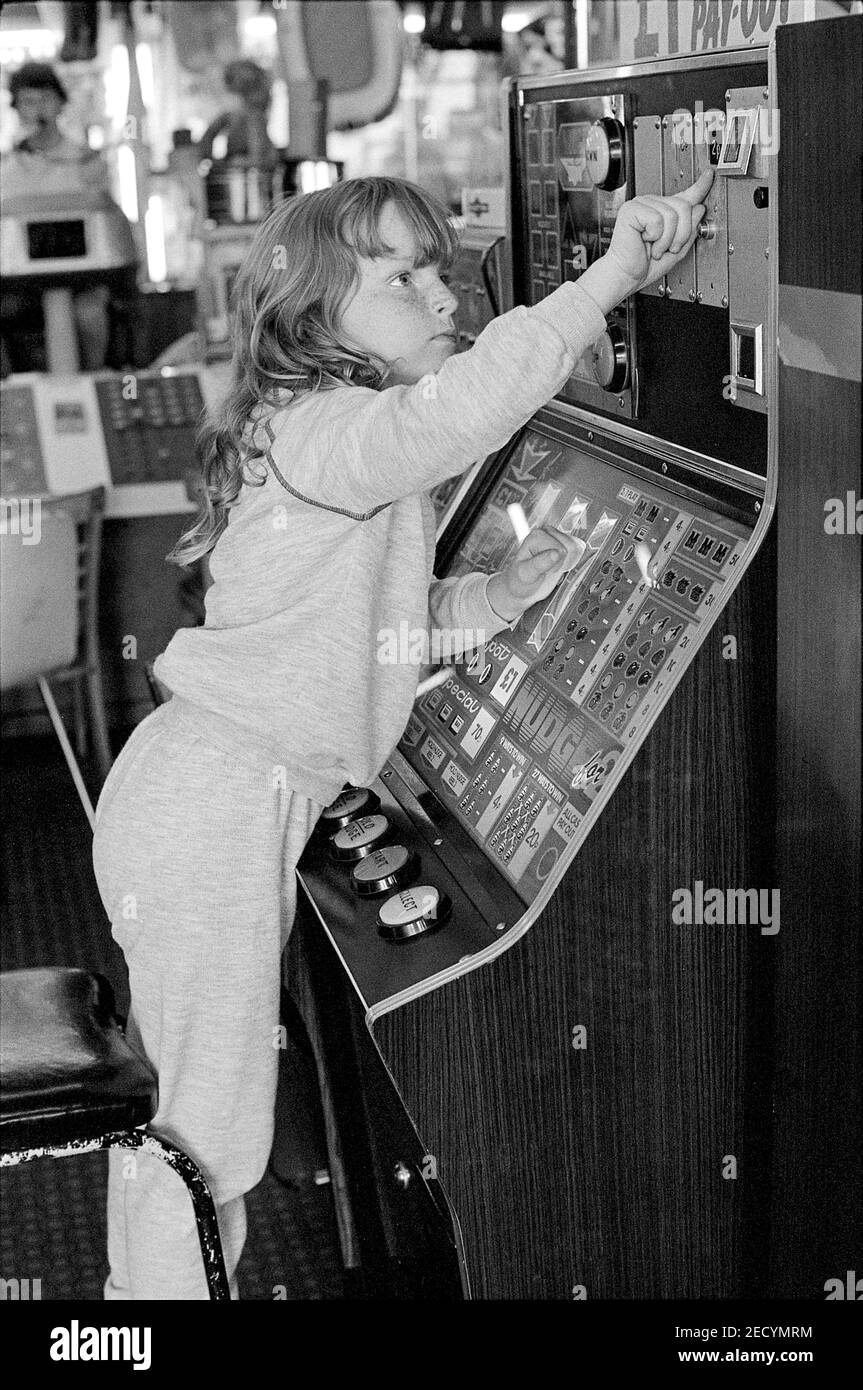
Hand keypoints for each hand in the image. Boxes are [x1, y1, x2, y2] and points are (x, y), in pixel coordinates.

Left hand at [487, 526, 581, 621]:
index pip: (561, 549)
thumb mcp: (527, 575)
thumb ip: (541, 564)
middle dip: (562, 563)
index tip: (541, 569)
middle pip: (572, 546)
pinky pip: (580, 549)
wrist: (523, 586)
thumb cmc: (521, 580)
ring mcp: (557, 536)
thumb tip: (558, 553)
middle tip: (546, 569)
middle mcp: (547, 531)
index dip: (555, 564)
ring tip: (551, 567)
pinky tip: (559, 565)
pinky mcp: (565, 542)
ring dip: (567, 563)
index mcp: (537, 535)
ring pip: (578, 548)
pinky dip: (572, 561)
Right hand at [580, 168, 714, 311]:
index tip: (709, 175)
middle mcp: (653, 204)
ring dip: (667, 238)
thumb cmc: (646, 265)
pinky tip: (645, 240)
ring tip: (656, 247)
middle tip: (670, 247)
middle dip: (682, 233)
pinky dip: (655, 236)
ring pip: (672, 214)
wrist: (626, 276)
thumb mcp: (678, 249)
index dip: (700, 186)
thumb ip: (690, 230)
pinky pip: (658, 219)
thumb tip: (699, 208)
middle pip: (684, 206)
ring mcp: (641, 205)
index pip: (685, 196)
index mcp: (663, 212)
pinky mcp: (631, 210)